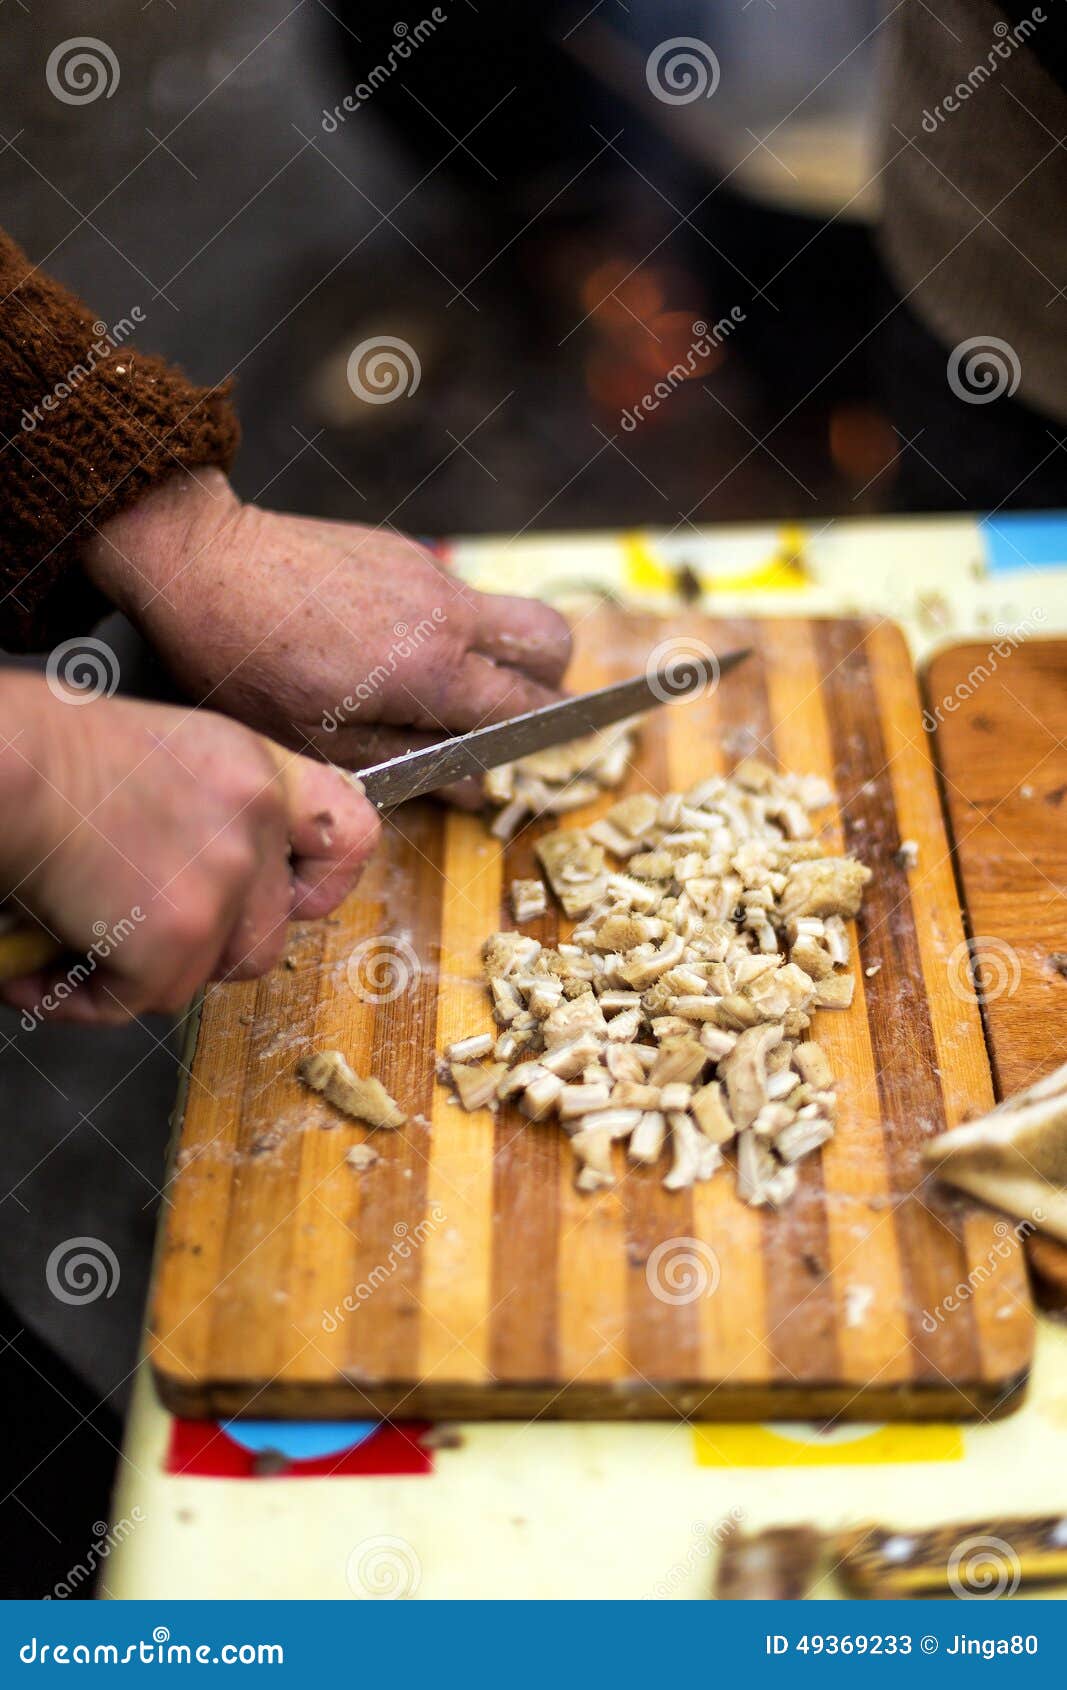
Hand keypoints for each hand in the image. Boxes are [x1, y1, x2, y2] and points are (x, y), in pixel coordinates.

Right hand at [0, 674, 378, 1023]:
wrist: (1, 766)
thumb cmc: (47, 755)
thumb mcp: (167, 757)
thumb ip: (214, 813)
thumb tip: (214, 880)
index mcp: (255, 770)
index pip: (349, 837)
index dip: (322, 885)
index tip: (289, 899)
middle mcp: (254, 821)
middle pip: (270, 935)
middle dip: (204, 949)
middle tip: (140, 927)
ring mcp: (222, 882)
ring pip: (208, 975)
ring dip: (145, 972)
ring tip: (78, 938)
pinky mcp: (177, 936)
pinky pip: (142, 1001)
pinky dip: (85, 997)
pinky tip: (39, 966)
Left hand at [84, 471, 571, 776]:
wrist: (201, 565)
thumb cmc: (249, 665)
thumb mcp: (324, 742)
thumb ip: (414, 762)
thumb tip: (477, 789)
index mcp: (434, 670)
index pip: (531, 705)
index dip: (547, 737)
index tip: (535, 757)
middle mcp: (447, 613)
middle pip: (552, 640)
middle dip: (550, 681)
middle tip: (511, 717)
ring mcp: (428, 573)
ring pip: (506, 611)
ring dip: (501, 653)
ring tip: (447, 690)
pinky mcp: (402, 551)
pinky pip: (456, 594)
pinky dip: (450, 629)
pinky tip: (391, 652)